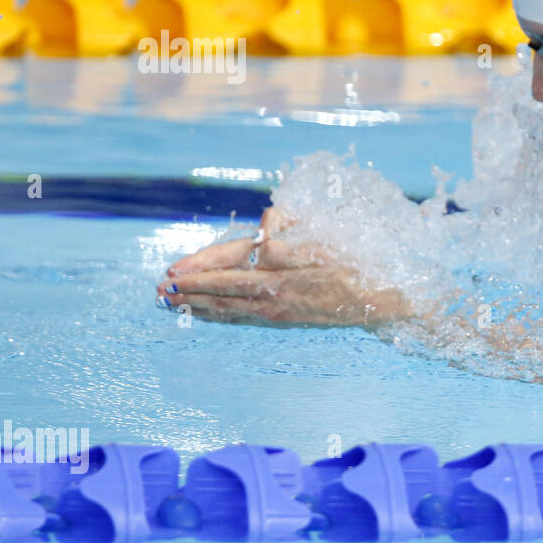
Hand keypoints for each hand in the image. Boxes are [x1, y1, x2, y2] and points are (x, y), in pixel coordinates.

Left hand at [155, 207, 408, 328]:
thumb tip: (265, 224)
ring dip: (198, 303)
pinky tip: (208, 313)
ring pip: (229, 306)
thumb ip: (291, 236)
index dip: (201, 266)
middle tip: (159, 291)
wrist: (384, 302)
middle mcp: (275, 291)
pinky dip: (221, 314)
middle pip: (223, 288)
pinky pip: (244, 316)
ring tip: (172, 302)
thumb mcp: (326, 242)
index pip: (232, 262)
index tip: (174, 269)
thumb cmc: (358, 264)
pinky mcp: (286, 318)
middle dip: (190, 289)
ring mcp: (279, 308)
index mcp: (283, 266)